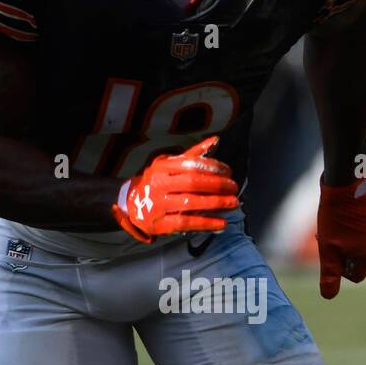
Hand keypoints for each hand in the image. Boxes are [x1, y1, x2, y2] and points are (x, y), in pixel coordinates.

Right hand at [112, 136, 238, 242]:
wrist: (131, 205)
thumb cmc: (158, 182)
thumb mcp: (171, 165)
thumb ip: (194, 154)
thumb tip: (216, 140)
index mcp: (162, 167)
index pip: (191, 164)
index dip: (213, 167)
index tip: (229, 172)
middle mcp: (158, 184)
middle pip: (192, 183)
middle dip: (217, 185)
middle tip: (234, 188)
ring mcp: (158, 205)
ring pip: (190, 203)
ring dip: (216, 203)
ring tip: (233, 203)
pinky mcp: (160, 224)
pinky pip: (186, 223)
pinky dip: (206, 224)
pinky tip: (221, 223)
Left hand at [317, 161, 365, 297]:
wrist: (347, 182)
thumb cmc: (336, 218)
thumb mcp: (328, 249)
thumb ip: (329, 274)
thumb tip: (328, 297)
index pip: (356, 275)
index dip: (340, 269)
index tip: (331, 254)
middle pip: (359, 257)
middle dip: (343, 251)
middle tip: (328, 236)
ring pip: (363, 240)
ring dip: (349, 237)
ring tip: (335, 222)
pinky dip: (356, 223)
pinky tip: (346, 212)